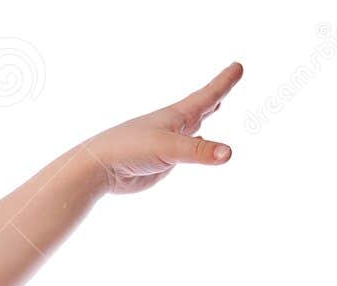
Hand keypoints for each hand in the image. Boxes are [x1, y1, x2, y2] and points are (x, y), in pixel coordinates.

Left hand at [82, 61, 242, 195]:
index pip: (207, 95)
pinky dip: (194, 146)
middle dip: (215, 94)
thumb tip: (229, 153)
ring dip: (204, 117)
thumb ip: (199, 151)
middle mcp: (172, 126)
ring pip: (192, 128)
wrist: (99, 168)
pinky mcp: (160, 162)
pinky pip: (183, 151)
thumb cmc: (130, 149)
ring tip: (215, 108)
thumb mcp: (169, 148)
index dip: (224, 82)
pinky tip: (195, 143)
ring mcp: (166, 144)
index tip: (238, 66)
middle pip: (199, 106)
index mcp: (175, 116)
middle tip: (229, 79)